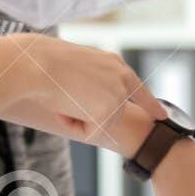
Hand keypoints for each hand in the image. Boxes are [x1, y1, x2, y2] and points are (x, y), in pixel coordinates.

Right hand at [0, 34, 161, 144]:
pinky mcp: (110, 111)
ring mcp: (118, 94)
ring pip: (97, 124)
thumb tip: (88, 98)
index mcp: (114, 63)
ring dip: (76, 119)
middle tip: (63, 95)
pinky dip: (72, 126)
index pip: (137, 88)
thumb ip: (90, 81)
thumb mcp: (74, 66)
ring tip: (61, 97)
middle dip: (85, 114)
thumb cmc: (40, 63)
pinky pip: (89, 133)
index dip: (150, 104)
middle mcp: (122, 77)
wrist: (32, 64)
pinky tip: (62, 107)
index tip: (162, 116)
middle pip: (110, 114)